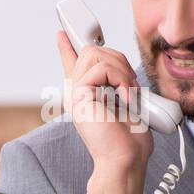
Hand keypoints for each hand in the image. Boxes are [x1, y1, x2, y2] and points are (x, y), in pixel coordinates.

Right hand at [57, 31, 153, 193]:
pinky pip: (101, 68)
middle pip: (91, 51)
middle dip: (118, 60)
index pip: (71, 65)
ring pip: (96, 54)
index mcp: (87, 95)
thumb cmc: (130, 140)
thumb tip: (121, 68)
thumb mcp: (127, 102)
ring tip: (128, 94)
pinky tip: (125, 98)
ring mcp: (75, 94)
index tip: (62, 33)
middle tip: (130, 85)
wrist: (125, 160)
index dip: (67, 47)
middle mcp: (77, 93)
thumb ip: (118, 82)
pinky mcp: (80, 95)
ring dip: (121, 70)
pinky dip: (120, 79)